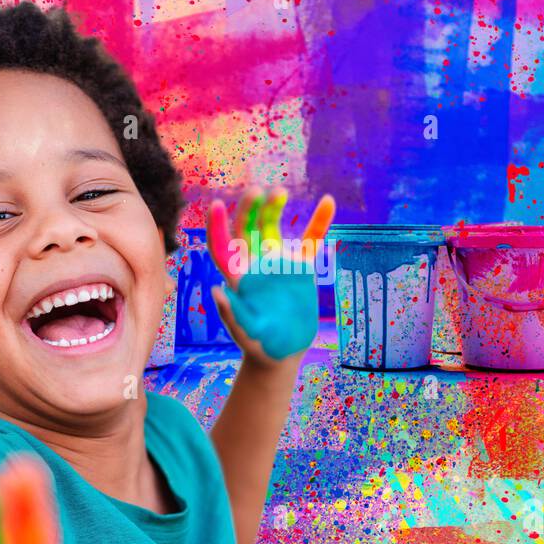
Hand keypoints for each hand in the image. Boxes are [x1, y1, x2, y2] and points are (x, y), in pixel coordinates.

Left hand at [207, 188, 335, 362]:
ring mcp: (278, 262)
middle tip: (257, 192)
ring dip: (274, 208)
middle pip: (246, 228)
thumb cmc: (259, 345)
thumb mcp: (246, 332)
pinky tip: (327, 201)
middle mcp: (255, 263)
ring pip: (272, 226)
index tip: (217, 205)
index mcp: (237, 276)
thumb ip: (233, 313)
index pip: (223, 245)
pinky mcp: (301, 267)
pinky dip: (319, 221)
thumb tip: (216, 290)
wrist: (284, 352)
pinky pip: (311, 239)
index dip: (218, 226)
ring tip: (278, 193)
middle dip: (249, 209)